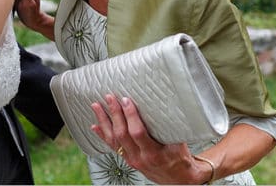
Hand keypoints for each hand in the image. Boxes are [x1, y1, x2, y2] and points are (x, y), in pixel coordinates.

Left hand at [90, 95, 211, 184]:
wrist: (177, 178)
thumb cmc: (180, 159)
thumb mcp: (180, 143)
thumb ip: (171, 128)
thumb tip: (167, 105)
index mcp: (153, 153)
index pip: (137, 133)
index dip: (130, 116)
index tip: (127, 100)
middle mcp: (139, 158)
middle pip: (122, 134)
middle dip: (114, 113)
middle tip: (110, 97)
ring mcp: (131, 160)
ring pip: (113, 140)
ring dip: (104, 121)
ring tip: (96, 106)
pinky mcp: (128, 160)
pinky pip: (112, 147)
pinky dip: (103, 135)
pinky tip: (95, 126)